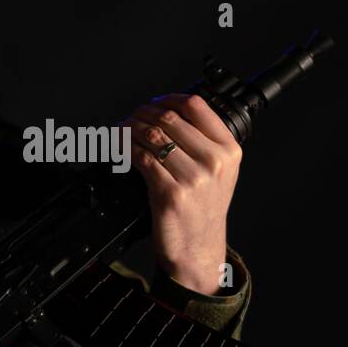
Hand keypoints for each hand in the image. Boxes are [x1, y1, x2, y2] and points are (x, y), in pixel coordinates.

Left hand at [117, 93, 241, 294]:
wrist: (198, 248)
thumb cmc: (203, 209)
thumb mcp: (219, 171)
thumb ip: (202, 140)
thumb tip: (164, 109)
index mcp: (229, 150)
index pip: (196, 106)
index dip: (168, 98)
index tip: (154, 103)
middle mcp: (215, 162)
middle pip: (170, 118)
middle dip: (143, 113)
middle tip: (130, 118)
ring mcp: (194, 179)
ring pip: (152, 136)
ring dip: (129, 128)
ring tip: (120, 131)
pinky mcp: (171, 194)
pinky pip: (141, 158)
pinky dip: (124, 149)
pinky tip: (119, 148)